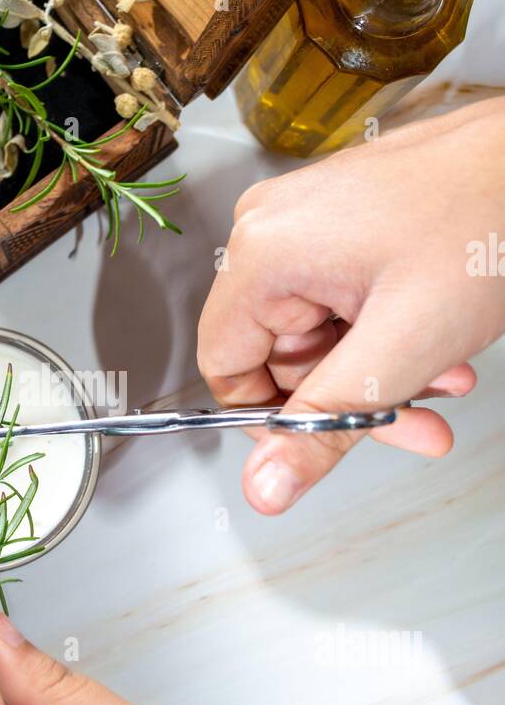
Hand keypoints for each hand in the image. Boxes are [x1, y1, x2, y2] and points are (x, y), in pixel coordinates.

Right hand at [198, 98, 504, 513]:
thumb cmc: (486, 217)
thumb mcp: (400, 347)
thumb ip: (326, 421)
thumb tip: (264, 487)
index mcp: (264, 252)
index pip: (226, 368)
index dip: (276, 420)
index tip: (331, 441)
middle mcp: (274, 230)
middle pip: (281, 355)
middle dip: (350, 399)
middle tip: (413, 427)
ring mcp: (310, 223)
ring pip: (322, 336)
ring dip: (380, 373)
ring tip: (443, 382)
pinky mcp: (344, 224)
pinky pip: (345, 304)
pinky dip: (389, 336)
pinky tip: (439, 349)